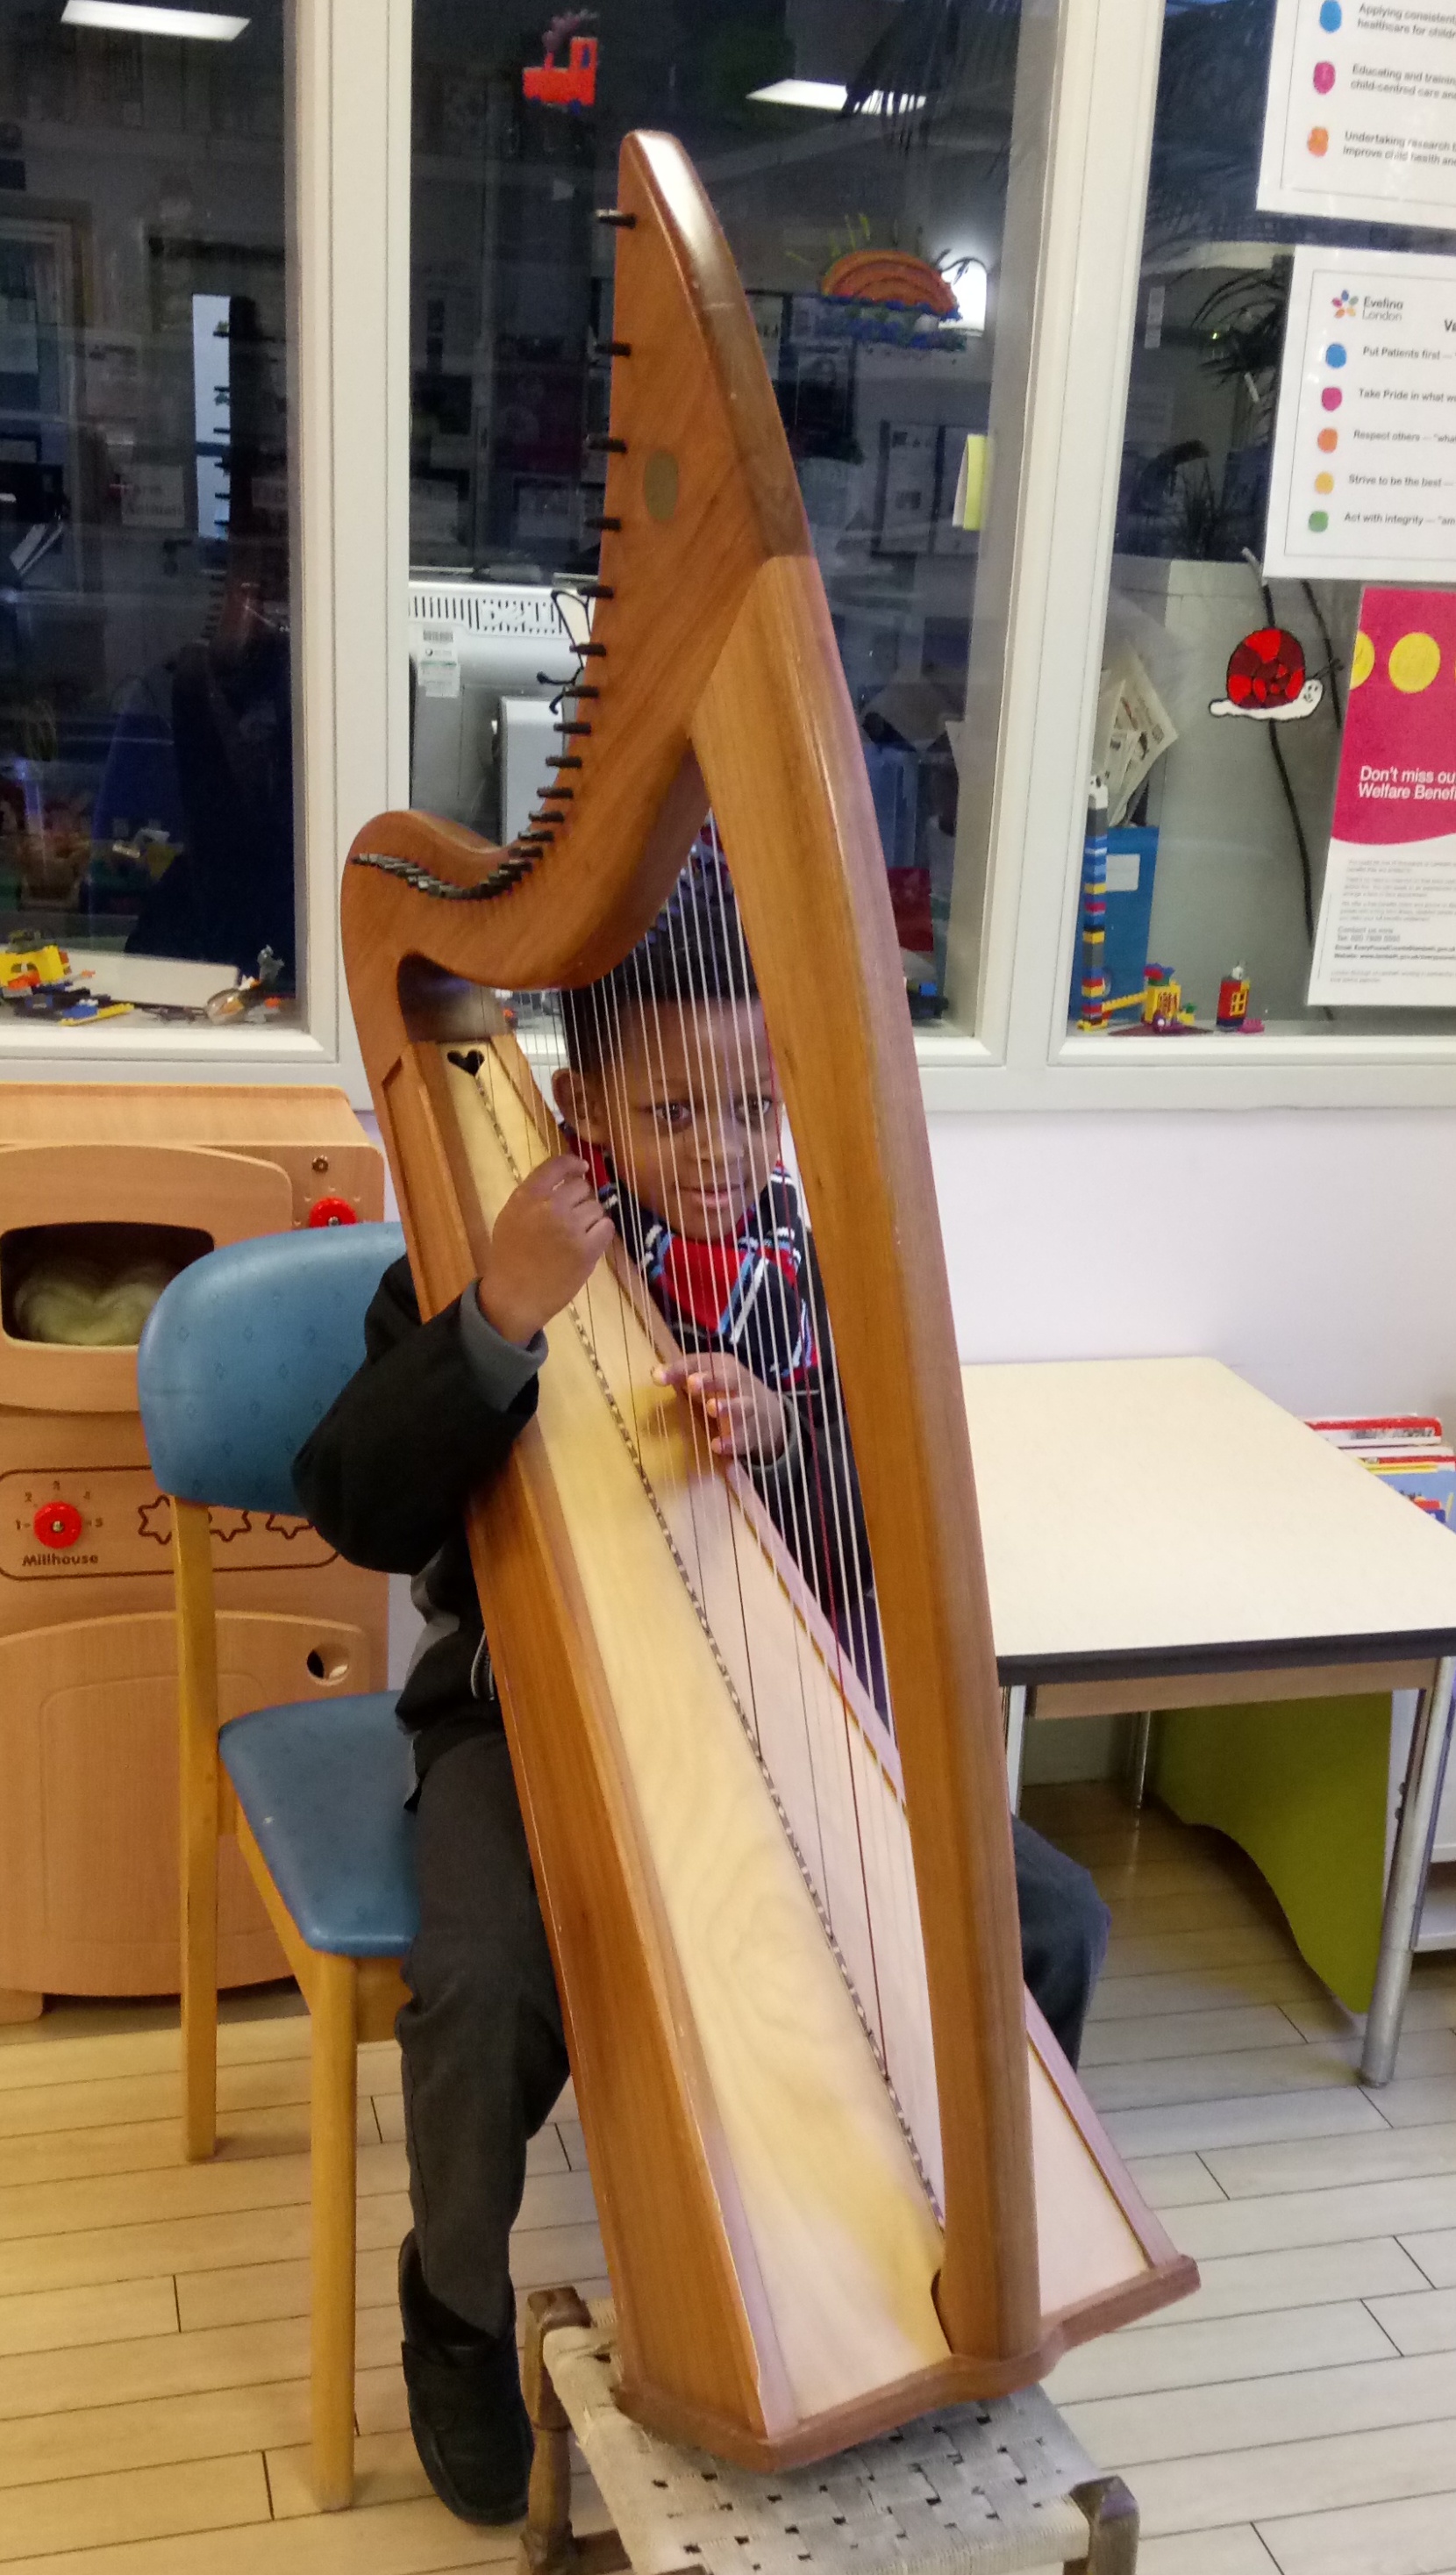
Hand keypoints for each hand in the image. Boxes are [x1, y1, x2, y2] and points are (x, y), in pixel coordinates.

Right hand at [477, 1158, 615, 1345]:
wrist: (515, 1297)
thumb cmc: (509, 1258)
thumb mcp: (511, 1216)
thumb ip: (533, 1196)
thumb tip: (565, 1178)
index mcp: (527, 1197)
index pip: (556, 1165)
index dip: (573, 1163)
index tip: (582, 1167)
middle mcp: (550, 1207)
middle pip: (581, 1187)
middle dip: (580, 1200)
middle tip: (573, 1217)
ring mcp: (571, 1228)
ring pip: (596, 1208)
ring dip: (591, 1218)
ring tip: (577, 1235)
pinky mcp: (587, 1250)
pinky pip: (606, 1227)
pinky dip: (601, 1233)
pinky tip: (589, 1243)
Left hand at [652, 1355, 789, 1461]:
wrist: (768, 1413)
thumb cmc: (724, 1390)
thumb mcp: (706, 1377)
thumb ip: (680, 1374)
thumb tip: (655, 1374)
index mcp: (722, 1365)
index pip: (700, 1362)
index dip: (680, 1369)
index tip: (658, 1377)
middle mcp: (737, 1383)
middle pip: (726, 1378)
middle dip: (710, 1380)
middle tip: (692, 1384)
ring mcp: (747, 1408)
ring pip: (741, 1405)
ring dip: (727, 1407)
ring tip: (711, 1409)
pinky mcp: (750, 1432)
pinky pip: (743, 1437)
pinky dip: (731, 1442)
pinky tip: (717, 1446)